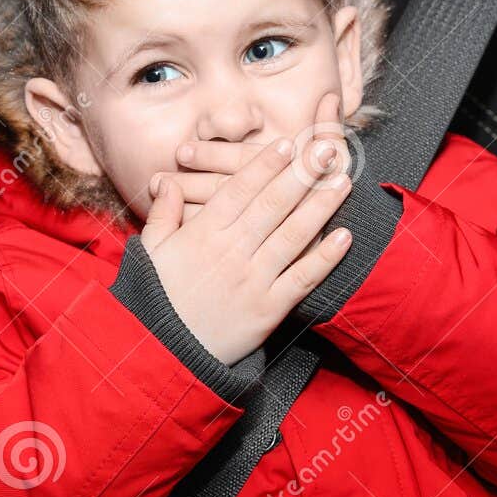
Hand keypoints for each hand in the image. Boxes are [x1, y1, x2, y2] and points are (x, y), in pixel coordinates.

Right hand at [140, 96, 353, 364]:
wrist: (164, 352)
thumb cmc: (157, 299)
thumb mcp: (151, 252)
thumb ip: (163, 214)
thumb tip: (166, 182)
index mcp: (203, 233)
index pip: (240, 190)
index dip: (265, 164)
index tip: (288, 143)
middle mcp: (232, 251)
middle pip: (273, 204)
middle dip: (301, 174)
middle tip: (325, 149)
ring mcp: (253, 279)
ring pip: (293, 235)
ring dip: (321, 206)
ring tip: (342, 182)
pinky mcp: (269, 309)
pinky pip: (302, 279)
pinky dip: (325, 258)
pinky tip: (345, 237)